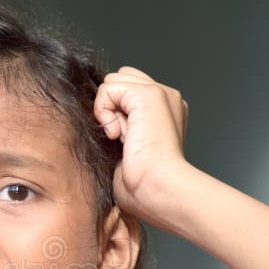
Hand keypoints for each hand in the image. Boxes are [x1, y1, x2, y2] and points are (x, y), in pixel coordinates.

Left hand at [94, 66, 188, 223]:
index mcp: (164, 111)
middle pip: (119, 79)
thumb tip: (102, 121)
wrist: (157, 189)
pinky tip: (119, 135)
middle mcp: (166, 98)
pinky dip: (104, 112)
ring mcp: (160, 93)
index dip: (114, 111)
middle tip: (122, 139)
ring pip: (112, 82)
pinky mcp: (148, 94)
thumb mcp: (127, 151)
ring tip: (124, 138)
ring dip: (108, 112)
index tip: (122, 142)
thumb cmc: (144, 185)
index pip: (126, 90)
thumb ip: (120, 128)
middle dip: (111, 107)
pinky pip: (108, 88)